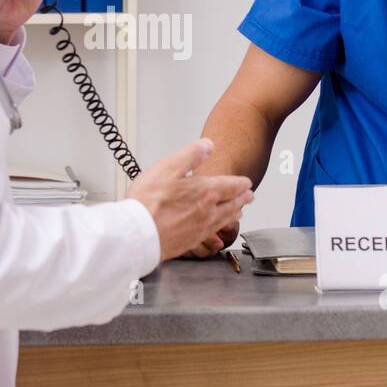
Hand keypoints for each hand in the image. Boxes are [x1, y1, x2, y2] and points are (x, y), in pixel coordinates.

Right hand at [127, 139, 253, 261]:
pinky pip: (213, 234)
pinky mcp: (191, 241)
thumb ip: (190, 155)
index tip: (246, 182)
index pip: (231, 186)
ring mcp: (200, 228)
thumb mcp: (167, 167)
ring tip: (239, 212)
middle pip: (232, 204)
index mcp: (204, 191)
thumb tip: (207, 145)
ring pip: (224, 220)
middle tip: (249, 196)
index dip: (240, 183)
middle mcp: (207, 211)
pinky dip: (220, 229)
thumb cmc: (147, 202)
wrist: (137, 233)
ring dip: (234, 213)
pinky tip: (217, 231)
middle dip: (242, 199)